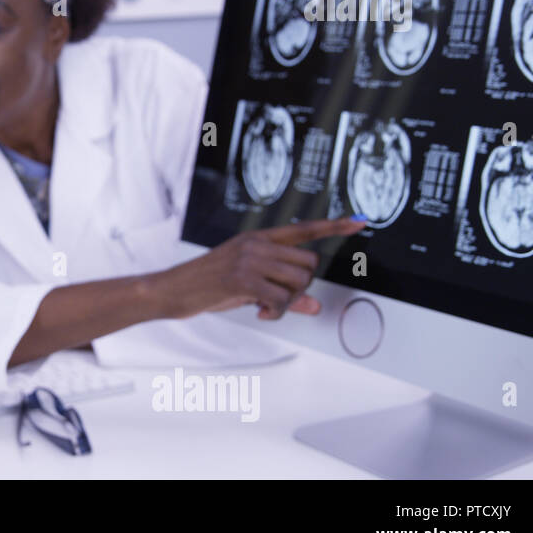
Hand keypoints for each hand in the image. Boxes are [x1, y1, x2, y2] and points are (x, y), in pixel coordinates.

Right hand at [152, 217, 365, 320]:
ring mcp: (250, 259)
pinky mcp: (243, 279)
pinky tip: (259, 311)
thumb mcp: (248, 286)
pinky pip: (280, 299)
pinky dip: (276, 312)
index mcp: (258, 239)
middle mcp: (257, 244)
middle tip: (279, 297)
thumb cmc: (209, 285)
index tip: (359, 221)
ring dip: (288, 302)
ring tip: (266, 305)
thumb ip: (282, 293)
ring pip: (299, 282)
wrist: (173, 289)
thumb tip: (314, 306)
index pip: (304, 229)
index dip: (334, 225)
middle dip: (301, 286)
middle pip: (309, 263)